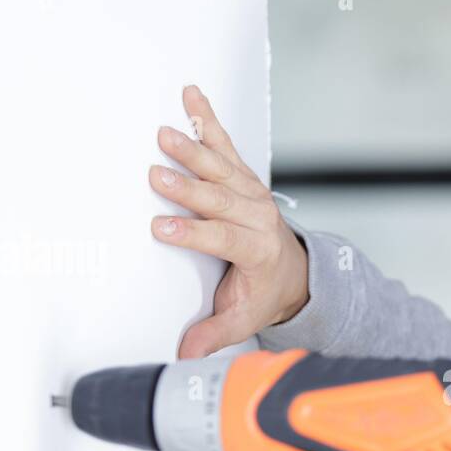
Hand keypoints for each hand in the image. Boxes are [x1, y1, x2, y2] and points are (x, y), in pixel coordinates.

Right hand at [150, 84, 309, 358]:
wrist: (294, 271)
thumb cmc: (263, 293)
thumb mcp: (243, 319)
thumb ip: (214, 334)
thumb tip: (186, 355)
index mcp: (258, 250)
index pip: (223, 238)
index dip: (193, 233)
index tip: (162, 227)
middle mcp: (258, 216)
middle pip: (220, 199)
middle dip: (188, 188)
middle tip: (156, 176)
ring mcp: (252, 192)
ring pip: (221, 168)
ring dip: (193, 149)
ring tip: (165, 133)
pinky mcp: (244, 176)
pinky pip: (224, 144)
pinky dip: (207, 119)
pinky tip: (190, 95)